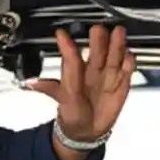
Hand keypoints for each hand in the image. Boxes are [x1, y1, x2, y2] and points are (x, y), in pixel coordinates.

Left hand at [23, 24, 134, 141]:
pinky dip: (128, 64)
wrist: (88, 130)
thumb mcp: (61, 99)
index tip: (61, 34)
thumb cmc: (72, 111)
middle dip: (98, 40)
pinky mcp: (121, 83)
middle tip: (98, 29)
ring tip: (118, 32)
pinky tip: (129, 56)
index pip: (71, 56)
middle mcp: (92, 69)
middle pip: (96, 51)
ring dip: (116, 45)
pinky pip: (126, 71)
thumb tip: (31, 83)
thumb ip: (50, 88)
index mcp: (75, 71)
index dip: (67, 46)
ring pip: (113, 56)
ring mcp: (107, 75)